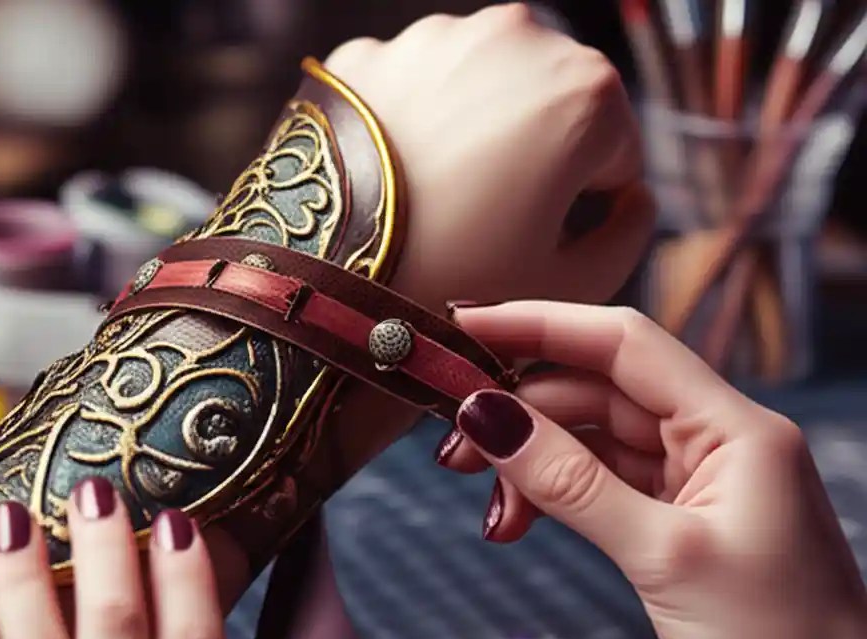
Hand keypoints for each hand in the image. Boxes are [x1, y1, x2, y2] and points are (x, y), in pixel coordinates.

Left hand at [324, 4, 653, 308]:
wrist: (316, 291)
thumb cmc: (452, 290)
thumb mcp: (569, 285)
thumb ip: (628, 234)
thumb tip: (632, 199)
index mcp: (586, 89)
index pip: (615, 153)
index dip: (583, 208)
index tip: (540, 240)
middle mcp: (514, 38)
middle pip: (547, 107)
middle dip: (530, 158)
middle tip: (482, 225)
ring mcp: (430, 39)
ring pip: (474, 90)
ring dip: (468, 134)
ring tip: (430, 207)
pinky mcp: (362, 56)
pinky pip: (404, 92)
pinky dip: (403, 129)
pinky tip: (385, 186)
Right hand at [446, 301, 866, 638]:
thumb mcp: (663, 556)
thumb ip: (570, 483)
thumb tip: (488, 417)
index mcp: (734, 428)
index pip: (623, 343)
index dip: (539, 325)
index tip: (466, 326)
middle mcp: (714, 440)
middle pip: (595, 390)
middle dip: (517, 410)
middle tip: (451, 439)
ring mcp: (694, 481)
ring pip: (588, 440)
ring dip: (528, 462)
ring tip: (483, 500)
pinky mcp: (676, 521)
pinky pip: (597, 484)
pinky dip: (550, 496)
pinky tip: (515, 519)